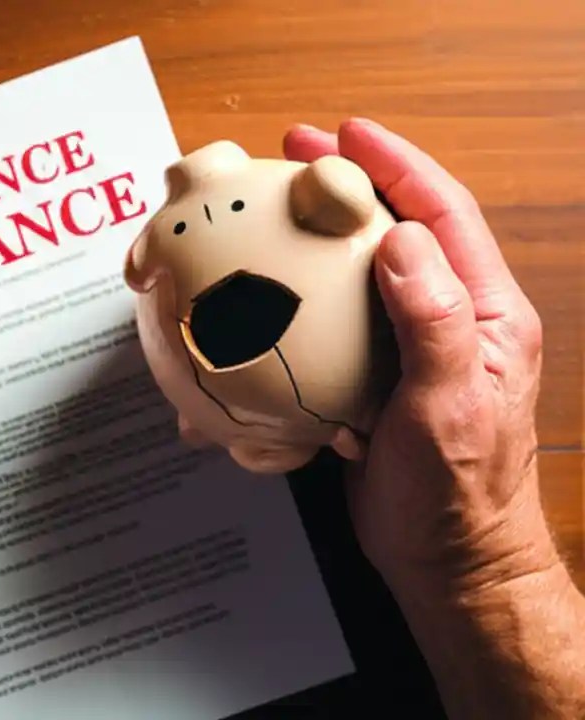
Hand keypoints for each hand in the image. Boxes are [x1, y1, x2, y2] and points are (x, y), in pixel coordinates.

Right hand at [282, 119, 554, 594]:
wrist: (445, 561)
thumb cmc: (459, 495)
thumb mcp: (450, 403)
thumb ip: (434, 319)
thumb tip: (401, 240)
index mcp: (486, 314)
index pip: (443, 216)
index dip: (397, 165)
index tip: (347, 134)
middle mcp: (451, 320)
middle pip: (401, 227)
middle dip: (353, 181)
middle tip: (298, 153)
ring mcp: (411, 347)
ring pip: (364, 268)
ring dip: (323, 230)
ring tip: (277, 205)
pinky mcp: (376, 375)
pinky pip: (338, 317)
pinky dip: (303, 292)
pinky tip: (268, 290)